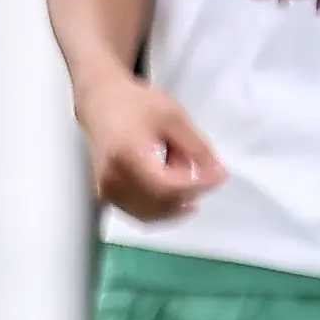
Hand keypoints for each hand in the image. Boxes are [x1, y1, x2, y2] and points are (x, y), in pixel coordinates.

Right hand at [77, 74, 225, 220]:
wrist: (101, 105)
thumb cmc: (135, 105)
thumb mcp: (174, 117)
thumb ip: (197, 148)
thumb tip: (217, 174)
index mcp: (126, 154)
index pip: (167, 185)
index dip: (198, 185)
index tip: (218, 175)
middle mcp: (111, 179)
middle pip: (162, 203)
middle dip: (189, 190)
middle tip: (200, 167)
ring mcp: (106, 191)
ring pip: (153, 214)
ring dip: (176, 199)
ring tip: (179, 170)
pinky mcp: (106, 197)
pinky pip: (141, 214)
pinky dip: (163, 206)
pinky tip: (171, 187)